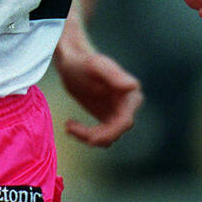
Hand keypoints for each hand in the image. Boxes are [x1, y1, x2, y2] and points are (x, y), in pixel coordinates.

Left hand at [54, 26, 143, 146]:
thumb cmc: (82, 61)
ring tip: (68, 126)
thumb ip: (113, 75)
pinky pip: (100, 134)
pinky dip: (85, 134)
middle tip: (72, 130)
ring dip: (88, 136)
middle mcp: (128, 104)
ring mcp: (118, 112)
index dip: (110, 133)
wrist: (71, 63)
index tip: (90, 139)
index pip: (125, 121)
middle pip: (117, 131)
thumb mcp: (95, 66)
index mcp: (130, 93)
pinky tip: (69, 124)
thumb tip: (132, 86)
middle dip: (97, 136)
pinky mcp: (107, 118)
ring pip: (108, 136)